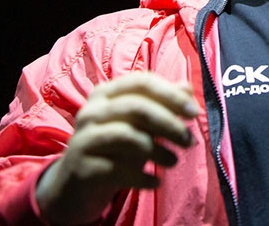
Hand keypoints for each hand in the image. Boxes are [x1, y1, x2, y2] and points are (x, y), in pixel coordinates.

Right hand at [35, 71, 198, 224]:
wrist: (73, 186)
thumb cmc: (114, 148)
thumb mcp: (139, 124)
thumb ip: (162, 105)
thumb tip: (188, 88)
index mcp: (106, 93)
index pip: (142, 82)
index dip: (171, 95)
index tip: (195, 112)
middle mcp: (91, 111)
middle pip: (136, 108)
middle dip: (169, 123)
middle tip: (190, 141)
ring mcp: (82, 139)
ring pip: (127, 136)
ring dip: (158, 150)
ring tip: (174, 162)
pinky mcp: (80, 168)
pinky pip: (117, 169)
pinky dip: (142, 176)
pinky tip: (156, 182)